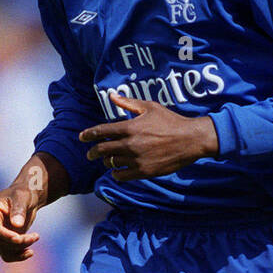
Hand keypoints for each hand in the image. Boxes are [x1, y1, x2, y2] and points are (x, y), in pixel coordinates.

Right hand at [0, 162, 44, 262]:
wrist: (26, 198)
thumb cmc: (23, 194)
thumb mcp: (22, 197)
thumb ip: (19, 209)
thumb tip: (16, 225)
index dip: (5, 236)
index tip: (19, 238)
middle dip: (18, 242)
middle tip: (36, 236)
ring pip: (4, 250)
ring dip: (21, 249)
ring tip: (35, 237)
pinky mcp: (3, 241)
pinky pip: (7, 255)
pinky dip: (18, 256)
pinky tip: (30, 252)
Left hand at [80, 94, 218, 180]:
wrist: (190, 140)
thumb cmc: (171, 121)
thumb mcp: (150, 107)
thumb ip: (128, 103)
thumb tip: (112, 96)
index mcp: (130, 128)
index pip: (101, 132)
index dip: (89, 135)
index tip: (82, 137)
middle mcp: (130, 145)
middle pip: (102, 150)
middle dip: (92, 152)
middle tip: (90, 154)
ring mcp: (136, 160)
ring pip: (111, 163)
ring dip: (107, 161)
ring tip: (107, 160)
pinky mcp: (144, 172)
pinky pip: (122, 176)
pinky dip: (116, 173)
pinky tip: (117, 170)